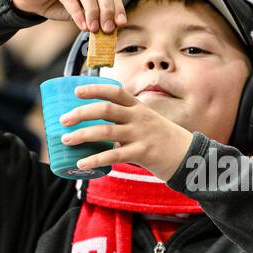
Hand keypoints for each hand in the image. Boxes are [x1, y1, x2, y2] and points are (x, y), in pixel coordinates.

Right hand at [6, 0, 126, 33]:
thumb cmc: (58, 1)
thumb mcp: (80, 9)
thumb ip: (93, 14)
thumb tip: (110, 28)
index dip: (117, 7)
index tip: (121, 23)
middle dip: (107, 10)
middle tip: (108, 28)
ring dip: (93, 12)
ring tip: (94, 29)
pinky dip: (77, 12)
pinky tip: (81, 25)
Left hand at [59, 82, 194, 179]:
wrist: (189, 156)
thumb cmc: (164, 140)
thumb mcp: (148, 122)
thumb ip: (127, 122)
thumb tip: (99, 128)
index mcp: (139, 107)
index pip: (115, 92)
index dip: (94, 89)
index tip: (76, 91)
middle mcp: (139, 118)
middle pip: (105, 110)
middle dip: (81, 113)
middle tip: (63, 120)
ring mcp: (141, 135)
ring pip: (106, 132)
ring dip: (82, 135)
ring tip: (66, 140)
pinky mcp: (142, 153)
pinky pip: (114, 155)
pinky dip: (95, 159)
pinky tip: (82, 163)